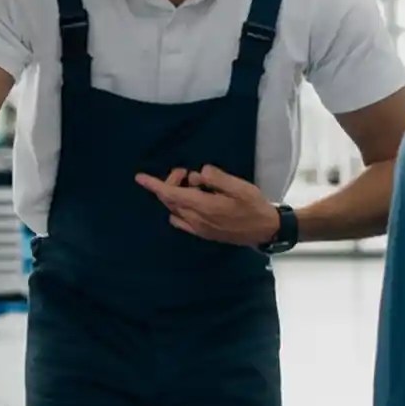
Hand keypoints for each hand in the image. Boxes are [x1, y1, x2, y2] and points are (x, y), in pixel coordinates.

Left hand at [135, 165, 279, 246]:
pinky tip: (193, 200)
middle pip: (170, 201)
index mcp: (203, 207)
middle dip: (171, 183)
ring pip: (174, 210)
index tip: (139, 177)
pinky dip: (179, 207)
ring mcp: (198, 229)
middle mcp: (196, 220)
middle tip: (186, 172)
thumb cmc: (254, 206)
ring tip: (192, 184)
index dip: (154, 185)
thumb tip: (199, 173)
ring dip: (175, 195)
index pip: (171, 195)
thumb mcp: (239, 187)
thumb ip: (217, 178)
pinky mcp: (202, 233)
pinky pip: (181, 220)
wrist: (265, 230)